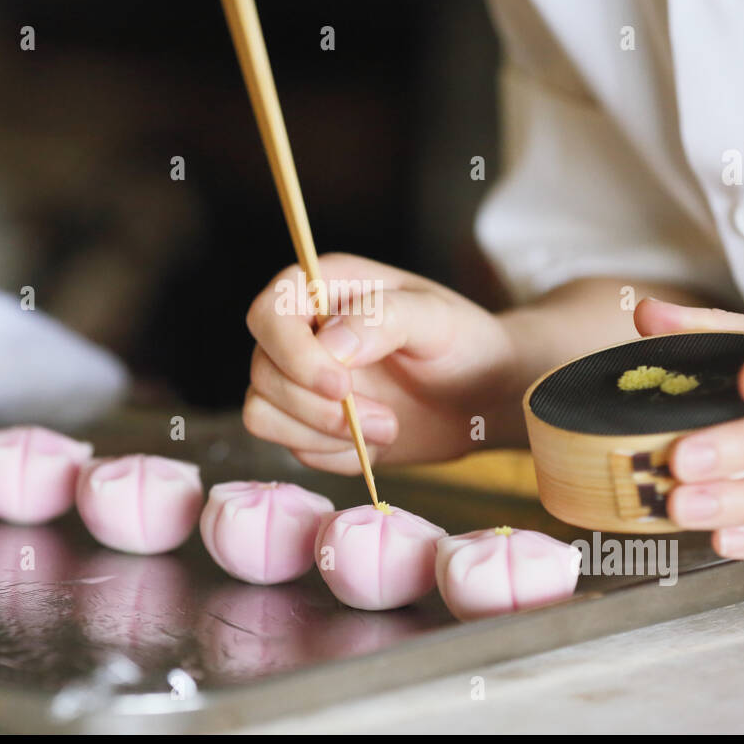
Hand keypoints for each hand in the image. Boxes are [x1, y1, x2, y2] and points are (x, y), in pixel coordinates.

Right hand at [243, 253, 517, 472]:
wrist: (482, 398)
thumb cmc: (465, 345)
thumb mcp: (437, 320)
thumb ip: (383, 317)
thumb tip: (329, 342)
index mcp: (328, 288)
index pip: (269, 313)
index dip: (291, 352)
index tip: (339, 383)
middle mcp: (304, 331)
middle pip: (262, 369)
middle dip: (315, 406)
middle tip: (384, 418)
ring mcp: (301, 379)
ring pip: (261, 413)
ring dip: (322, 433)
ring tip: (387, 427)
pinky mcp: (308, 422)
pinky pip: (291, 446)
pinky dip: (332, 455)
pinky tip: (375, 443)